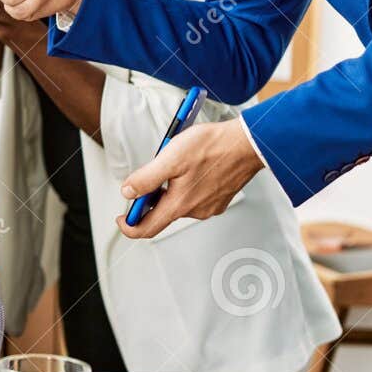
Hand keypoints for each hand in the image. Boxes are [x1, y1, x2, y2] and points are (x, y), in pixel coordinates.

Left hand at [115, 118, 262, 237]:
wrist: (249, 143)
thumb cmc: (214, 147)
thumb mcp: (170, 158)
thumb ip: (146, 178)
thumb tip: (128, 192)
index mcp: (180, 204)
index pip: (147, 229)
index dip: (129, 226)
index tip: (122, 217)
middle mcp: (196, 211)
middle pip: (162, 214)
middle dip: (150, 198)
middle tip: (150, 175)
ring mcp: (209, 206)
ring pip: (179, 204)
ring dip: (170, 189)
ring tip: (176, 164)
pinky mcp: (220, 199)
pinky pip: (195, 198)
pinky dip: (187, 186)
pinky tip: (192, 167)